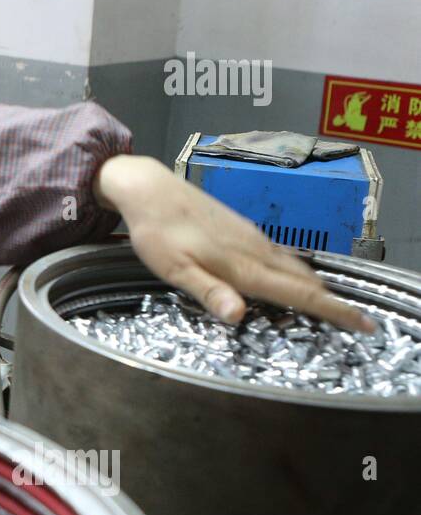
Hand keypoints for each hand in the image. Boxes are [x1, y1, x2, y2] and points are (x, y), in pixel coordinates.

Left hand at [93, 154, 372, 331]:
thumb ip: (209, 292)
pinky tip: (292, 275)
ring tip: (330, 304)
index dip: (334, 310)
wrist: (150, 189)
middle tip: (358, 322)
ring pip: (294, 265)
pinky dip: (296, 270)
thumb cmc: (157, 233)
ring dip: (315, 286)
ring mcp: (251, 237)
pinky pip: (280, 254)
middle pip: (305, 280)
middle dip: (333, 301)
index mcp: (243, 267)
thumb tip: (239, 315)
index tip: (365, 325)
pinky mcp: (242, 229)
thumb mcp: (175, 269)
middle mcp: (255, 251)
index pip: (299, 293)